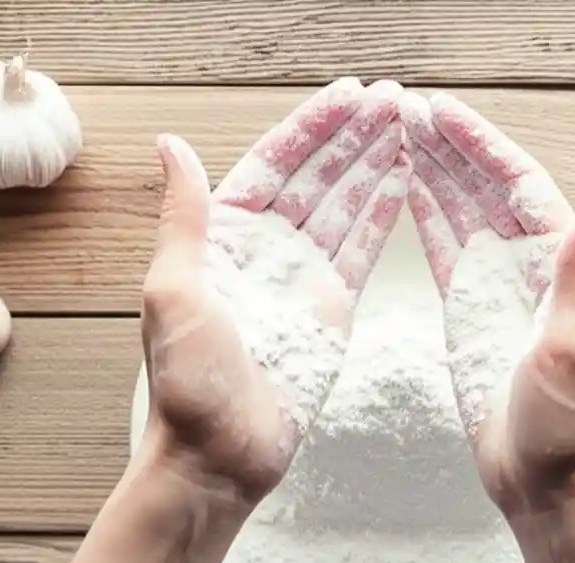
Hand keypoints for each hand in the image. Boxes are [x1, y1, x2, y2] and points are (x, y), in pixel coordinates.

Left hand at [141, 78, 408, 505]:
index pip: (274, 165)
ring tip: (404, 127)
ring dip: (374, 165)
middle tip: (389, 100)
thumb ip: (183, 216)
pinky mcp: (333, 309)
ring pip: (345, 206)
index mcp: (223, 238)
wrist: (219, 454)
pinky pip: (362, 250)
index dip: (310, 129)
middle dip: (352, 137)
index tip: (345, 96)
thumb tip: (170, 146)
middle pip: (317, 177)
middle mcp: (265, 251)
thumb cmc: (187, 382)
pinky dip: (383, 215)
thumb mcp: (173, 289)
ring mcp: (302, 279)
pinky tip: (404, 181)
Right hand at [401, 91, 574, 518]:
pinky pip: (446, 251)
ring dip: (435, 171)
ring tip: (399, 132)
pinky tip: (404, 190)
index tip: (443, 112)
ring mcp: (499, 288)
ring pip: (463, 212)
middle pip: (486, 188)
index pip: (518, 185)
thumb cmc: (570, 426)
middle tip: (408, 107)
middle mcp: (531, 267)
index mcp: (561, 267)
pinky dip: (426, 217)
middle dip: (451, 146)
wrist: (545, 482)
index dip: (482, 145)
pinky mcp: (471, 312)